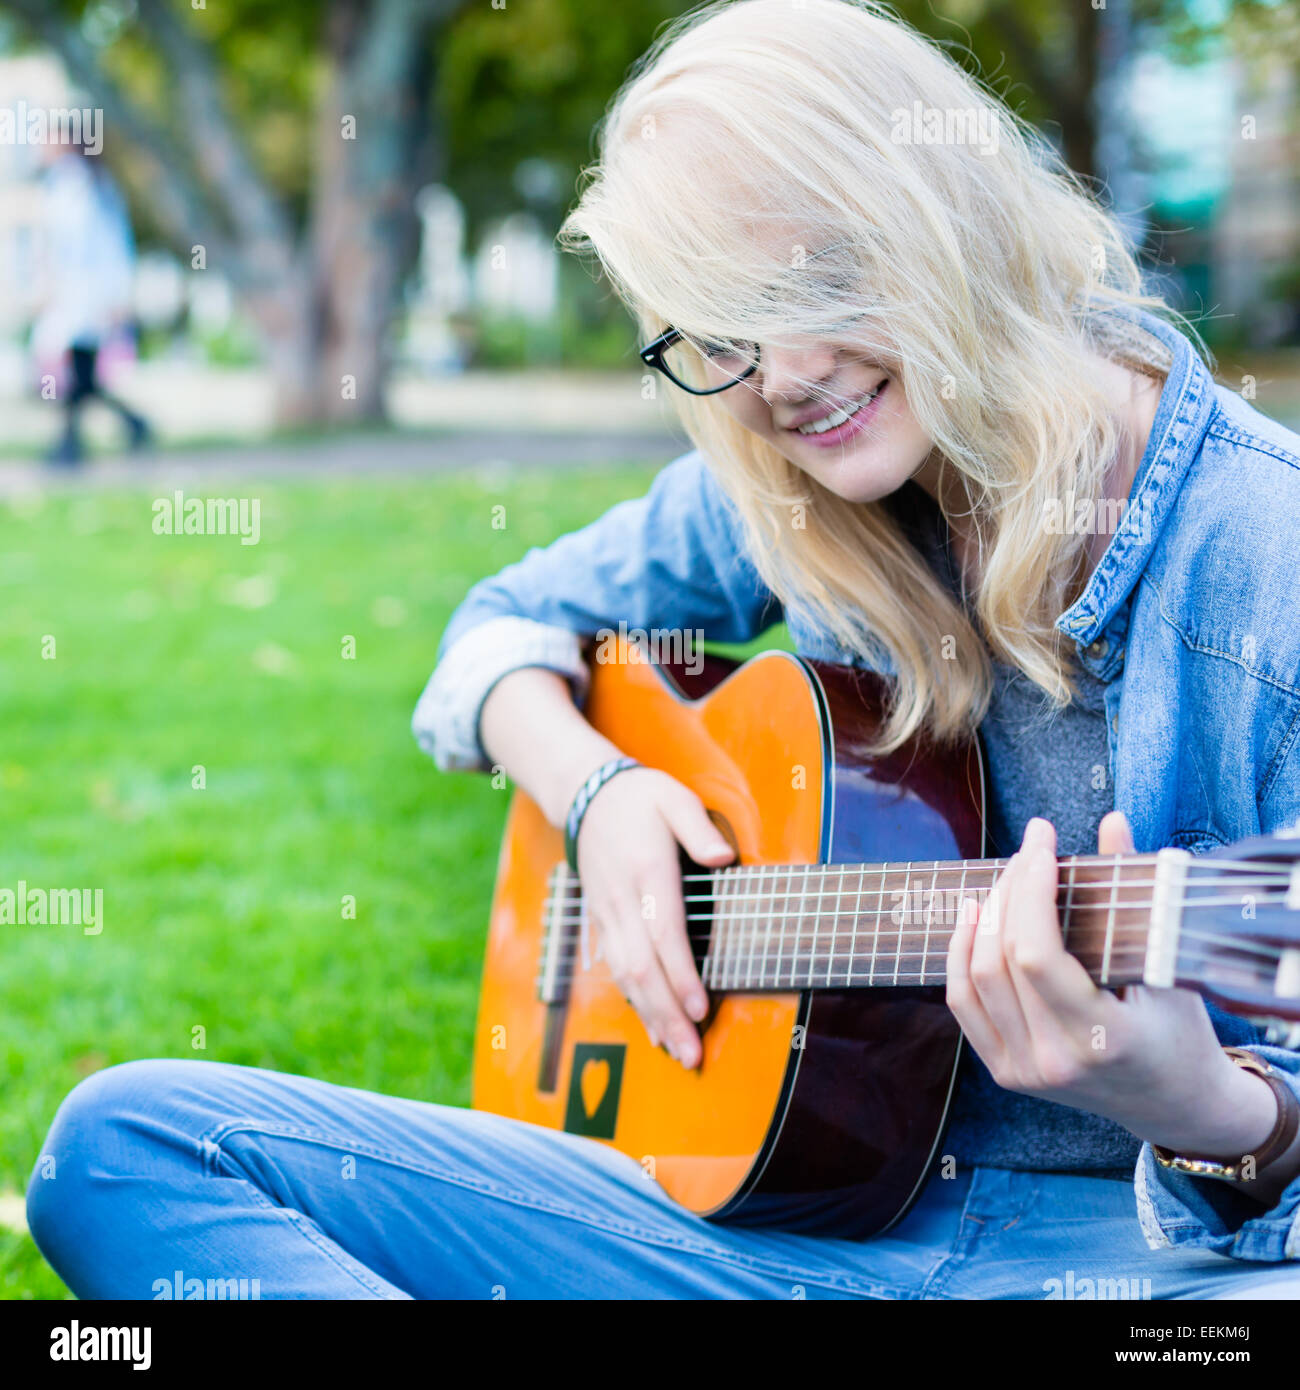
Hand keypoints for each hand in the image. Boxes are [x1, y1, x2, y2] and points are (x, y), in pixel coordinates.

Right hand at [575, 767, 732, 1067]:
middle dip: (668, 1014)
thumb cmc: (639, 797)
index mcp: (646, 872)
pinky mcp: (601, 920)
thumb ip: (698, 828)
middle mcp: (622, 899)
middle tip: (693, 1053)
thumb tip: (723, 857)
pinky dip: (633, 1002)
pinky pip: (615, 969)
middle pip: (643, 967)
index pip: (664, 933)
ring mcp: (607, 913)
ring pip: (625, 976)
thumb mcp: (674, 797)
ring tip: (677, 1051)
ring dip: (650, 1017)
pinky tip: (652, 1027)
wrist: (583, 795)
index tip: (701, 1008)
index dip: (681, 975)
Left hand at [945, 812, 1277, 1159]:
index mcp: (1104, 1038)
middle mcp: (1055, 1061)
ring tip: (1005, 878)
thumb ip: (1131, 894)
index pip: (1037, 956)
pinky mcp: (1006, 1073)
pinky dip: (960, 954)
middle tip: (1029, 850)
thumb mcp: (1166, 966)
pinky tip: (973, 917)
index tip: (1042, 844)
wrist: (1175, 1104)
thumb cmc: (1181, 1030)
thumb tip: (1111, 821)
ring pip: (975, 977)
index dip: (1029, 891)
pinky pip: (963, 1002)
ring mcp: (1025, 1072)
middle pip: (1001, 959)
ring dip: (982, 917)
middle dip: (1010, 891)